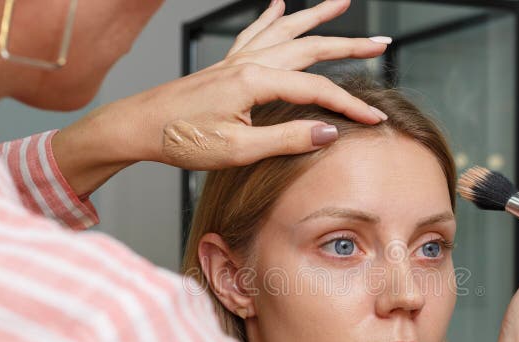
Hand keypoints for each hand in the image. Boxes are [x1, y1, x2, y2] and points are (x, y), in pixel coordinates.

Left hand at [52, 0, 389, 196]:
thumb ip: (287, 139)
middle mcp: (249, 63)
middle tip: (380, 43)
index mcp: (255, 82)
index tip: (375, 117)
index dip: (350, 104)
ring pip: (286, 31)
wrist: (138, 127)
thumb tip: (330, 132)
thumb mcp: (238, 150)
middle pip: (310, 48)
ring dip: (315, 17)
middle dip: (349, 44)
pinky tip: (279, 5)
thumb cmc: (182, 140)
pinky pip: (255, 32)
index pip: (317, 90)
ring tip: (341, 3)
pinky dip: (271, 17)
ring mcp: (236, 60)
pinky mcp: (225, 65)